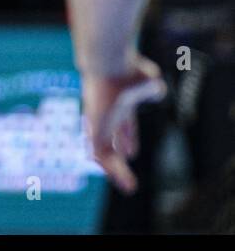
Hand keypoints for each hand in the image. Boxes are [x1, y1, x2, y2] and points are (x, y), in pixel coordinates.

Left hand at [81, 55, 166, 193]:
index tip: (131, 152)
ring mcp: (98, 123)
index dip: (128, 138)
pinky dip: (113, 169)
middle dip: (117, 153)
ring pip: (102, 150)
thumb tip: (156, 91)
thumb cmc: (128, 70)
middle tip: (123, 168)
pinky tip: (122, 180)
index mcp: (118, 102)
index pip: (121, 125)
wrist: (109, 64)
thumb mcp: (149, 81)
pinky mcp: (94, 130)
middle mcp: (105, 114)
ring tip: (128, 187)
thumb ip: (153, 90)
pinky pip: (101, 155)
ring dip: (116, 170)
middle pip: (109, 138)